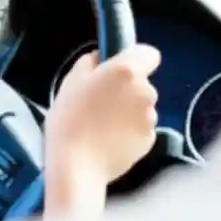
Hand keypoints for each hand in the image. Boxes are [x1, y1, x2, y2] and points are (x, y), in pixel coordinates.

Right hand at [44, 45, 160, 194]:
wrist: (76, 167)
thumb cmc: (69, 119)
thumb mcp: (71, 81)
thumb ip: (90, 63)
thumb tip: (101, 59)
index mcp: (127, 71)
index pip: (149, 53)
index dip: (136, 59)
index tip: (119, 71)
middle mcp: (146, 92)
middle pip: (143, 83)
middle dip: (128, 90)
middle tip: (102, 103)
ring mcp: (151, 118)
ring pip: (142, 107)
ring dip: (129, 112)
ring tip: (104, 126)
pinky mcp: (151, 141)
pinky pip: (142, 129)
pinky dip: (131, 132)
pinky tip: (111, 141)